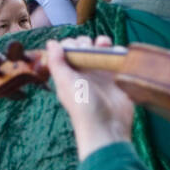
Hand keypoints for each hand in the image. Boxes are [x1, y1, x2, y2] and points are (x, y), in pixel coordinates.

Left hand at [47, 36, 135, 158]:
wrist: (107, 126)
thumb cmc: (83, 106)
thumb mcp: (66, 83)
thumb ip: (57, 62)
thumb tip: (51, 42)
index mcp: (69, 72)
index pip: (68, 49)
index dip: (71, 44)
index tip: (75, 49)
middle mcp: (84, 71)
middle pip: (85, 45)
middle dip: (87, 42)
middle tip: (90, 51)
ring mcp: (101, 73)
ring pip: (102, 49)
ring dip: (103, 43)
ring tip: (105, 46)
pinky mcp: (117, 77)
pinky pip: (117, 57)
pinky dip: (117, 52)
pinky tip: (116, 54)